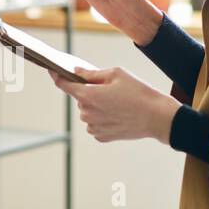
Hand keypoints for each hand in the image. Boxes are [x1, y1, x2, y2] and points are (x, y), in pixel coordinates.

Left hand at [48, 66, 179, 143]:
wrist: (156, 117)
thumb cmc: (138, 92)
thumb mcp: (116, 74)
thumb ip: (92, 74)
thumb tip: (76, 71)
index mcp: (88, 95)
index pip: (64, 85)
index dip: (56, 76)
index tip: (52, 71)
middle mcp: (86, 113)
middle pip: (80, 98)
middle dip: (90, 92)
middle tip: (110, 89)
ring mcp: (93, 126)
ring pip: (88, 111)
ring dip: (97, 106)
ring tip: (119, 103)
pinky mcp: (101, 136)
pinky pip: (95, 123)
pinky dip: (102, 118)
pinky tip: (118, 115)